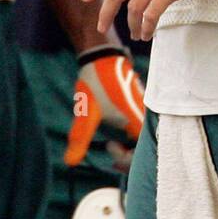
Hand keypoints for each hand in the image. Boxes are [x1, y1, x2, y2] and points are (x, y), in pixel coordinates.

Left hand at [66, 47, 145, 168]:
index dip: (126, 159)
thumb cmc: (97, 82)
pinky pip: (143, 133)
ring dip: (130, 151)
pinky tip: (117, 141)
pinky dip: (132, 142)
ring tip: (112, 147)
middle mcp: (147, 118)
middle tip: (112, 159)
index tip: (109, 146)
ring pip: (145, 142)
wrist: (103, 56)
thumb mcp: (87, 113)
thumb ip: (81, 138)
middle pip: (147, 151)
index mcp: (139, 120)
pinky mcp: (143, 110)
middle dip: (129, 160)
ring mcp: (146, 113)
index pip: (143, 154)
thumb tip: (70, 163)